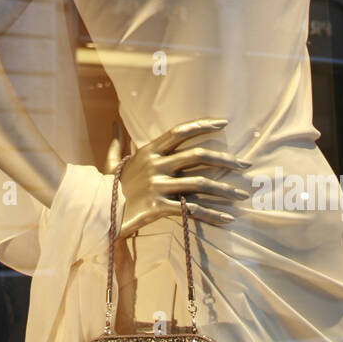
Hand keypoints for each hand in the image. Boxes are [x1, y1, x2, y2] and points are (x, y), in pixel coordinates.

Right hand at [116, 119, 250, 235]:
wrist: (97, 212)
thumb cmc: (108, 187)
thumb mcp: (112, 161)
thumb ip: (117, 142)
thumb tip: (114, 123)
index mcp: (149, 151)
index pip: (180, 131)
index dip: (203, 125)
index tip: (224, 123)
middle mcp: (155, 165)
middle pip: (199, 155)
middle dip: (226, 160)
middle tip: (245, 166)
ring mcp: (157, 185)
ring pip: (200, 184)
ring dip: (225, 190)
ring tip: (242, 194)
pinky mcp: (158, 207)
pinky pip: (191, 210)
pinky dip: (212, 215)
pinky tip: (227, 218)